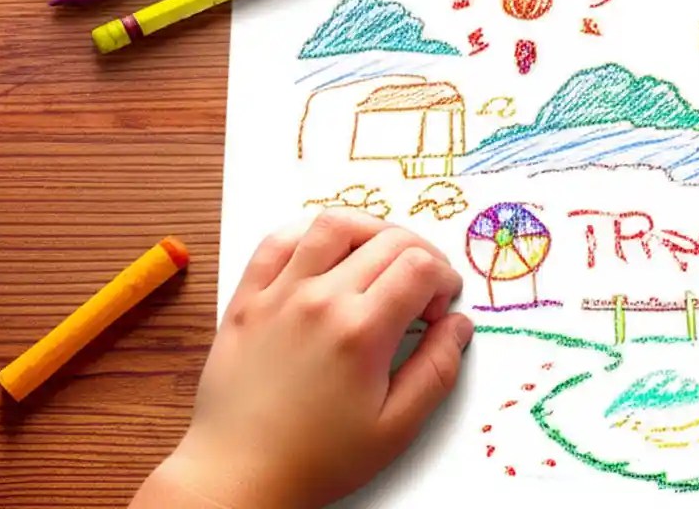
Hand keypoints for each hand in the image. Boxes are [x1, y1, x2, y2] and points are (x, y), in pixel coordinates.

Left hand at [131, 208, 472, 508]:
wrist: (240, 473)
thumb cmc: (318, 458)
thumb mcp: (396, 427)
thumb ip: (436, 370)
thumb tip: (458, 326)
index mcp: (362, 332)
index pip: (421, 267)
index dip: (445, 280)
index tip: (440, 308)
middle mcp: (321, 301)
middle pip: (388, 240)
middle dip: (421, 256)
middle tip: (421, 290)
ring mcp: (279, 294)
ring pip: (335, 224)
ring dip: (371, 230)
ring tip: (381, 256)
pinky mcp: (248, 299)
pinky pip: (279, 241)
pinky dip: (310, 233)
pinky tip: (328, 253)